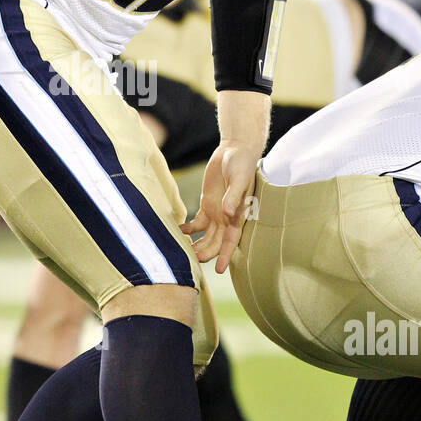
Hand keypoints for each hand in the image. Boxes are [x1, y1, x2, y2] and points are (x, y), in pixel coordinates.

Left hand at [182, 140, 257, 272]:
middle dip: (206, 253)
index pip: (232, 240)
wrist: (235, 150)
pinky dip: (188, 229)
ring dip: (196, 245)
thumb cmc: (242, 164)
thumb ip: (234, 196)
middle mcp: (228, 217)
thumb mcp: (240, 178)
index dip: (226, 255)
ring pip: (206, 236)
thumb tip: (227, 213)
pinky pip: (197, 222)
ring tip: (183, 252)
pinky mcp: (207, 204)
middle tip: (192, 260)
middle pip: (216, 242)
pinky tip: (178, 230)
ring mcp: (217, 212)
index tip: (219, 270)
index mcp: (238, 214)